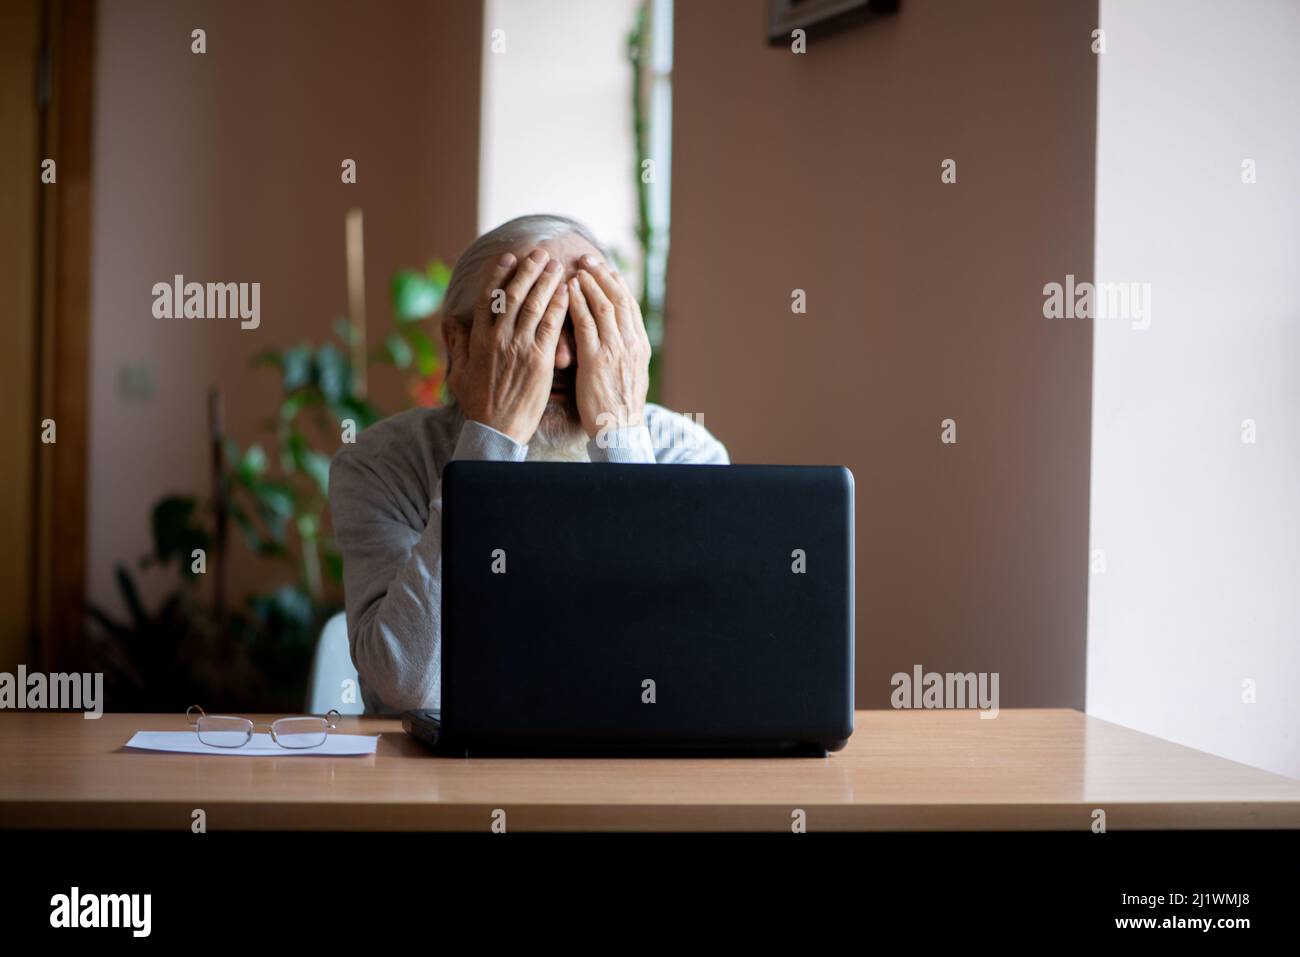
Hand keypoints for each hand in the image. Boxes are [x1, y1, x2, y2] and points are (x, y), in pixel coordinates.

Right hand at [445, 248, 568, 443]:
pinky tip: (566, 291)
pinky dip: (558, 305)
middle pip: (514, 295)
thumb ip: (457, 343)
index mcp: (478, 339)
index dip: (498, 275)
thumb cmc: (477, 404)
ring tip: (554, 264)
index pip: (488, 298)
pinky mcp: (540, 360)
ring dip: (545, 281)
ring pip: (534, 305)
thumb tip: (449, 321)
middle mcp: (498, 338)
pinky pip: (551, 326)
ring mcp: (520, 347)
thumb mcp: (458, 372)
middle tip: (538, 252)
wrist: (496, 430)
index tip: (508, 258)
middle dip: (527, 270)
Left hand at [568, 255, 650, 439]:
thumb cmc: (618, 407)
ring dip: (589, 283)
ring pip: (604, 305)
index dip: (617, 284)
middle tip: (588, 259)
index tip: (606, 268)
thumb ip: (622, 351)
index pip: (630, 305)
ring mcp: (615, 350)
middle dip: (603, 275)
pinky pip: (586, 323)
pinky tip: (569, 290)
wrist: (619, 430)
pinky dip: (578, 302)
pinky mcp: (597, 359)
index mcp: (639, 345)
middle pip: (619, 298)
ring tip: (577, 268)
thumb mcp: (628, 373)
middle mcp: (630, 343)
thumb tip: (615, 336)